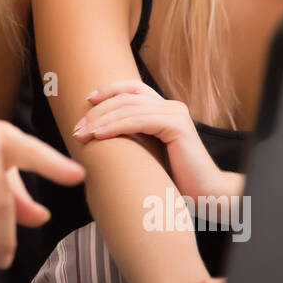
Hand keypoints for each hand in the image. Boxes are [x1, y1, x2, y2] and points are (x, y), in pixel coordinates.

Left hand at [72, 79, 239, 207]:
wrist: (204, 193)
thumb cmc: (173, 177)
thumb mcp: (147, 152)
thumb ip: (132, 137)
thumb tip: (96, 134)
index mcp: (164, 109)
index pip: (132, 89)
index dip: (109, 90)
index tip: (87, 100)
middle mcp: (170, 106)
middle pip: (126, 98)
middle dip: (98, 111)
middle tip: (78, 128)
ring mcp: (175, 113)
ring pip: (129, 108)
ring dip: (101, 120)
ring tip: (82, 133)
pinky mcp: (176, 125)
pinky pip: (138, 121)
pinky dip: (116, 126)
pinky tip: (99, 135)